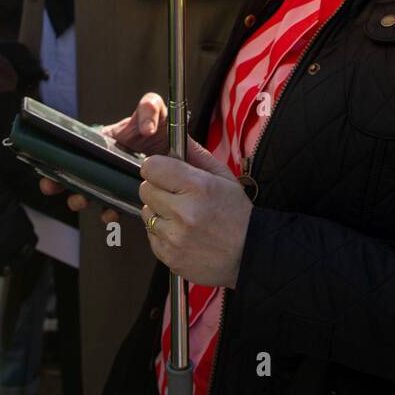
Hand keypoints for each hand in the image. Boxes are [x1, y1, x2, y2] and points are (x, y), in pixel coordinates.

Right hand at [38, 92, 168, 222]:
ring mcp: (115, 181)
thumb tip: (146, 127)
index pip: (77, 150)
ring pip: (91, 194)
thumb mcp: (156, 111)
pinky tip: (111, 212)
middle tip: (51, 185)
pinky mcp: (127, 197)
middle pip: (76, 175)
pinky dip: (109, 212)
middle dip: (60, 183)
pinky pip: (114, 208)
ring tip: (82, 199)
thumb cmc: (163, 128)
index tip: (50, 165)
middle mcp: (106, 164)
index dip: (60, 158)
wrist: (180, 153)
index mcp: (105, 142)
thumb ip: (149, 108)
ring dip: (82, 199)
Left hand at [139, 143, 251, 287]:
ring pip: (146, 213)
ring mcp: (174, 237)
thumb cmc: (238, 215)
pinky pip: (150, 236)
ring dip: (159, 212)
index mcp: (198, 186)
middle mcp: (183, 212)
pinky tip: (182, 233)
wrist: (249, 254)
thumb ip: (198, 155)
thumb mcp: (224, 178)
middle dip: (158, 189)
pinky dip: (162, 233)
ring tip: (182, 217)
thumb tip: (179, 138)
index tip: (164, 172)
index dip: (156, 168)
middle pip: (145, 189)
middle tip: (177, 195)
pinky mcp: (169, 256)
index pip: (151, 167)